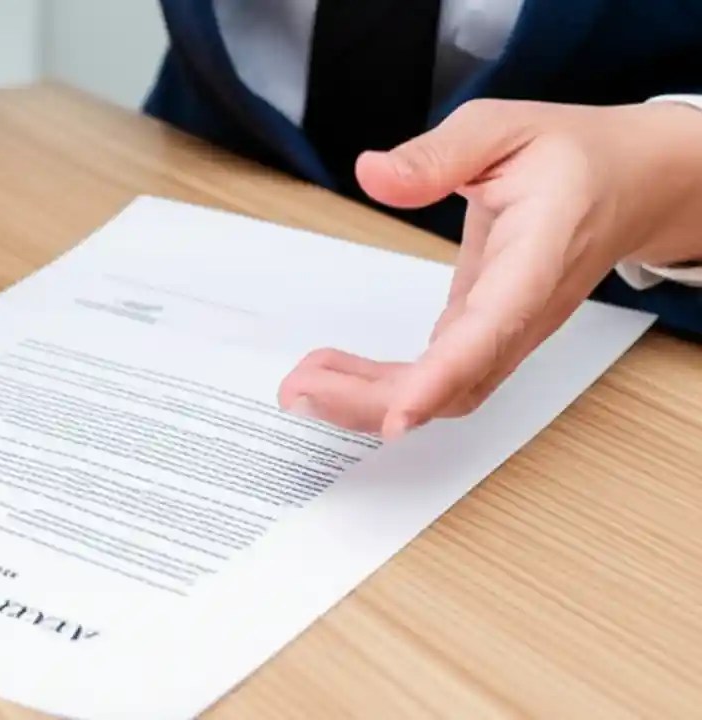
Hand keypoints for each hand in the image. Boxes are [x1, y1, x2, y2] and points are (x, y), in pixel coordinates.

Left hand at [279, 98, 701, 438]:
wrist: (631, 183)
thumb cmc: (572, 155)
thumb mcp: (502, 127)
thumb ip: (438, 155)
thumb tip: (373, 174)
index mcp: (538, 253)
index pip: (493, 328)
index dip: (443, 377)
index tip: (396, 414)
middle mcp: (525, 309)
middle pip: (460, 384)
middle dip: (377, 401)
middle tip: (299, 390)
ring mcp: (508, 331)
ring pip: (447, 393)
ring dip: (372, 401)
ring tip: (302, 386)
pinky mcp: (487, 334)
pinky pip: (439, 380)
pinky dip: (384, 388)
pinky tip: (334, 373)